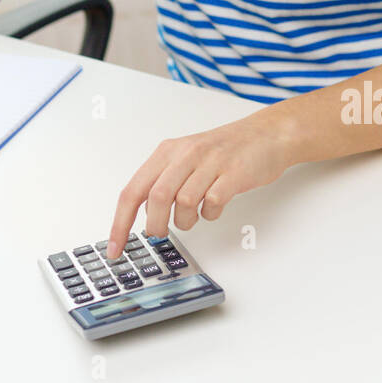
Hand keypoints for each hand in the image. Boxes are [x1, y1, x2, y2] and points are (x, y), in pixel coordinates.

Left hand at [106, 107, 296, 258]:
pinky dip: (210, 214)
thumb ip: (163, 182)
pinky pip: (213, 203)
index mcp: (167, 152)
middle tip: (160, 234)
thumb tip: (143, 215)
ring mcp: (210, 163)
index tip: (115, 248)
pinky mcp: (233, 174)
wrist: (266, 134)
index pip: (133, 190)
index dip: (120, 222)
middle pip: (156, 197)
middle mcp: (185, 154)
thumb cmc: (224, 150)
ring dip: (186, 220)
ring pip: (184, 202)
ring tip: (194, 216)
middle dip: (155, 226)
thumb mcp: (186, 158)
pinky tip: (213, 208)